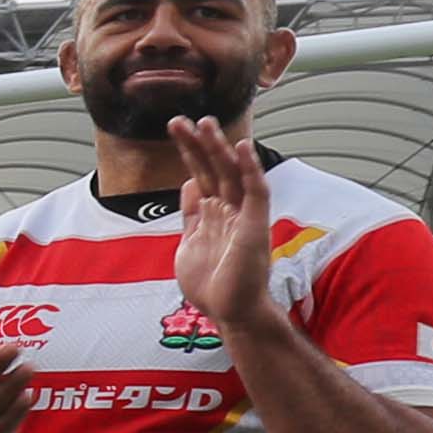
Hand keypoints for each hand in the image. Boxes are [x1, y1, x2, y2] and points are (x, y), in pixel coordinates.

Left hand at [167, 117, 282, 340]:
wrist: (230, 313)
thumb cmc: (213, 286)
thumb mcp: (190, 243)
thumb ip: (191, 214)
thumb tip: (189, 185)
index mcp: (212, 213)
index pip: (200, 173)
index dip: (189, 151)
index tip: (176, 128)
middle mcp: (229, 210)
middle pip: (213, 168)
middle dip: (197, 143)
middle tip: (180, 119)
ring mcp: (243, 216)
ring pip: (231, 173)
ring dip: (218, 147)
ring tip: (205, 122)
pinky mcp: (256, 225)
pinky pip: (256, 191)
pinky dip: (250, 169)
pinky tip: (242, 147)